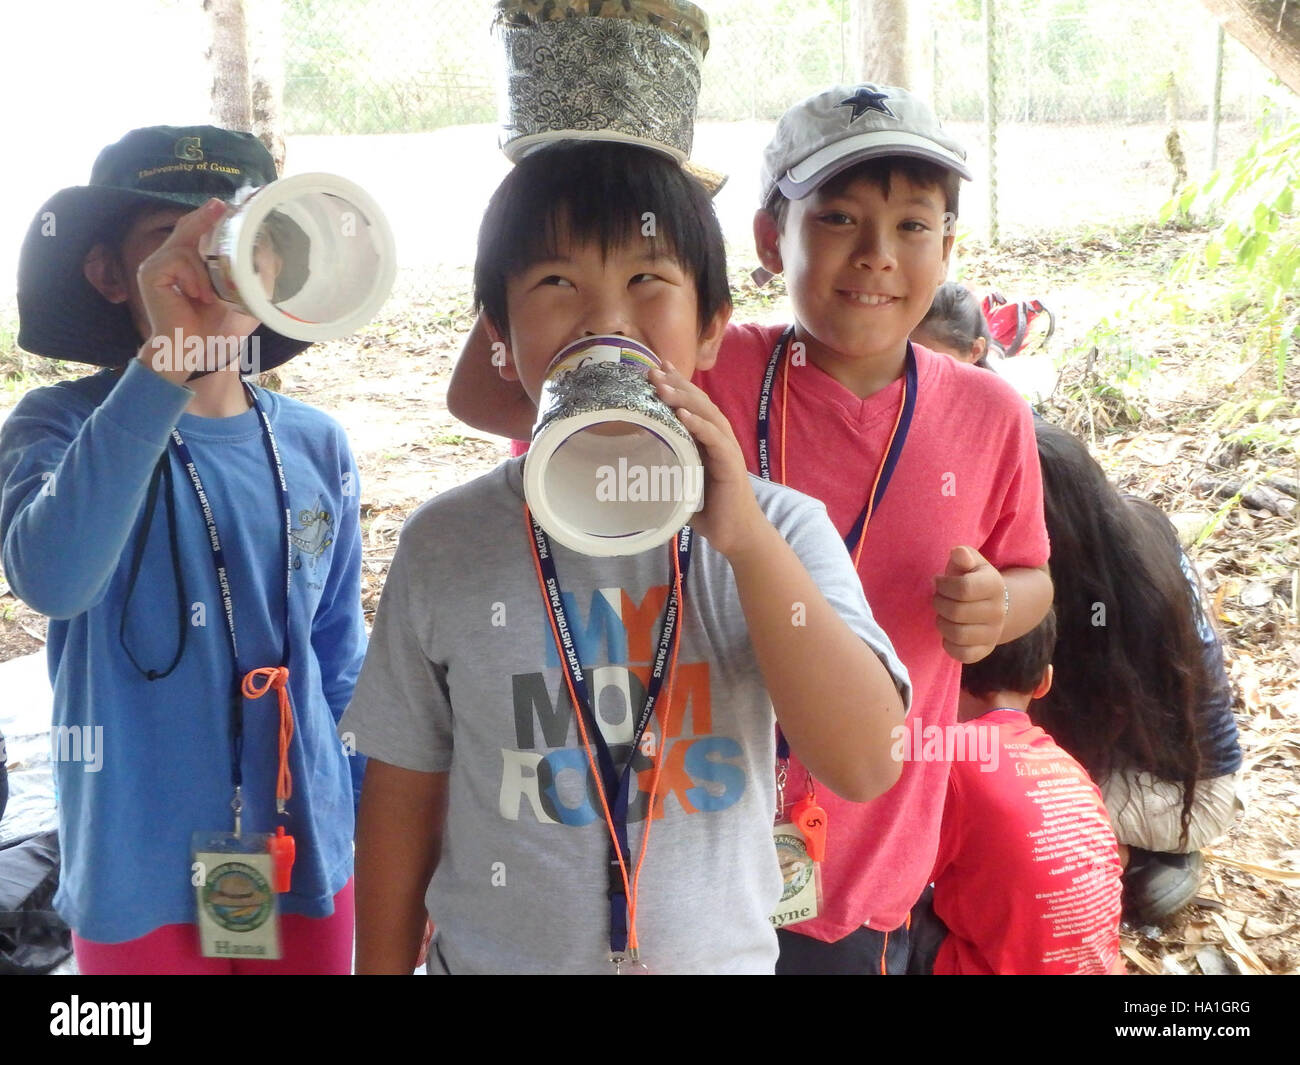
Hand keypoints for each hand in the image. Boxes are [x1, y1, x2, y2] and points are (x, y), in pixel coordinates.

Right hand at [135, 198, 248, 383]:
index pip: (195, 230)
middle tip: (221, 207)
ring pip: (185, 246)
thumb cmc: (220, 328)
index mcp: (187, 262)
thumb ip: (248, 274)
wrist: (200, 351)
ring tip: (209, 297)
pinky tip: (197, 296)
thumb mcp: (242, 295)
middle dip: (206, 219)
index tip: (224, 205)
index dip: (208, 216)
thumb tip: (267, 250)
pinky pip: (177, 260)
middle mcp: (168, 258)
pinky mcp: (151, 274)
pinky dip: (193, 277)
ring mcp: (156, 265)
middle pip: (188, 227)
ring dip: (205, 271)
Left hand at [648, 360, 767, 559]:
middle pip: (699, 403)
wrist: (736, 535)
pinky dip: (698, 424)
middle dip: (676, 384)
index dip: (677, 384)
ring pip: (707, 415)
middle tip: (652, 369)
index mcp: (709, 440)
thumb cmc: (711, 511)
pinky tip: (682, 414)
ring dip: (684, 399)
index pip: (693, 405)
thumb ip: (668, 471)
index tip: (657, 367)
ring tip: (662, 387)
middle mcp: (720, 439)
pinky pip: (714, 439)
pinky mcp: (730, 464)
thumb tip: (635, 471)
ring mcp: (727, 450)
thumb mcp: (683, 484)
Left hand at [933, 545, 1005, 662]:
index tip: (940, 582)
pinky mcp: (985, 650)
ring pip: (957, 634)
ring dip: (941, 623)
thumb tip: (957, 553)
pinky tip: (948, 632)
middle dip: (939, 604)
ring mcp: (993, 633)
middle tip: (938, 598)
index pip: (962, 588)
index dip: (943, 585)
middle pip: (956, 612)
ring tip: (942, 614)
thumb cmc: (973, 579)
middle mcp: (998, 611)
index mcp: (994, 585)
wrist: (996, 604)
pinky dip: (949, 644)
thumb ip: (963, 556)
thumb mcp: (971, 563)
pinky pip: (963, 654)